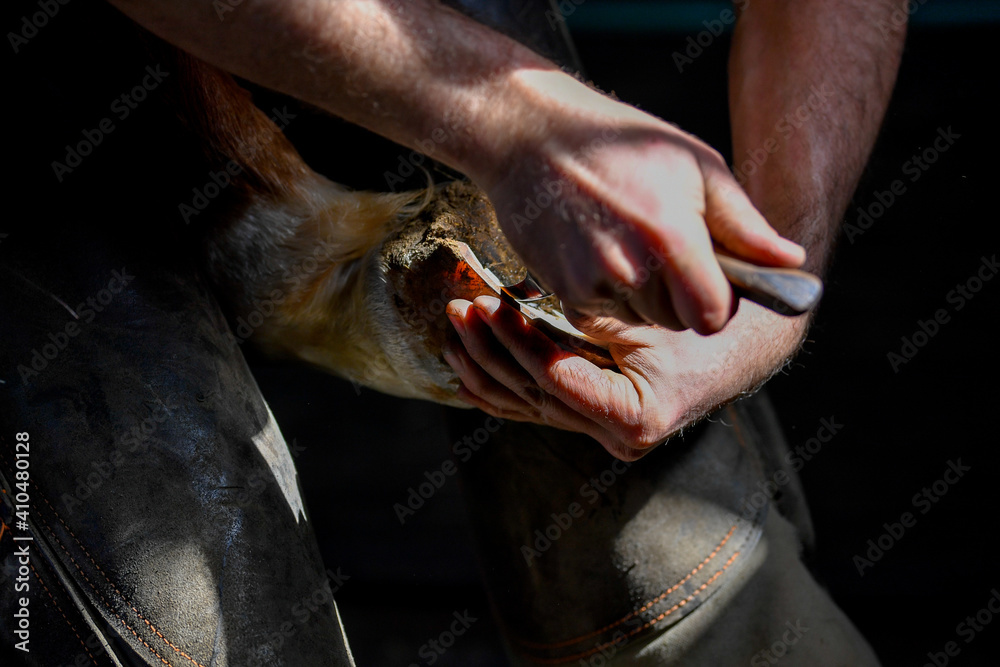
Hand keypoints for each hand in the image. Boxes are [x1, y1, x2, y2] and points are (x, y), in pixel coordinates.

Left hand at [442, 294, 802, 459]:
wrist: (744, 335)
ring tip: (455, 324)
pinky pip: (534, 407)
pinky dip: (497, 383)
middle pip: (535, 395)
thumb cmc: (709, 313)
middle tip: (462, 307)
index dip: (520, 343)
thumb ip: (603, 315)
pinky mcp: (591, 418)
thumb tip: (536, 302)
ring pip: (527, 404)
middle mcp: (617, 437)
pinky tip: (465, 357)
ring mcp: (602, 432)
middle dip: (493, 348)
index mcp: (638, 416)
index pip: (560, 382)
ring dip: (485, 364)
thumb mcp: (660, 307)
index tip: (491, 305)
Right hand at [475, 71, 804, 333]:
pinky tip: (600, 250)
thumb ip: (744, 224)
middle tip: (666, 251)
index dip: (719, 303)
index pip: (713, 316)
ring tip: (629, 244)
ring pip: (641, 320)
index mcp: (671, 236)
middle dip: (681, 297)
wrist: (533, 138)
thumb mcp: (696, 166)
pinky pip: (605, 314)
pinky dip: (609, 293)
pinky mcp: (563, 291)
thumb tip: (792, 262)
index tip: (712, 280)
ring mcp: (591, 283)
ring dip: (644, 296)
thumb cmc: (623, 144)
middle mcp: (630, 268)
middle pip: (677, 322)